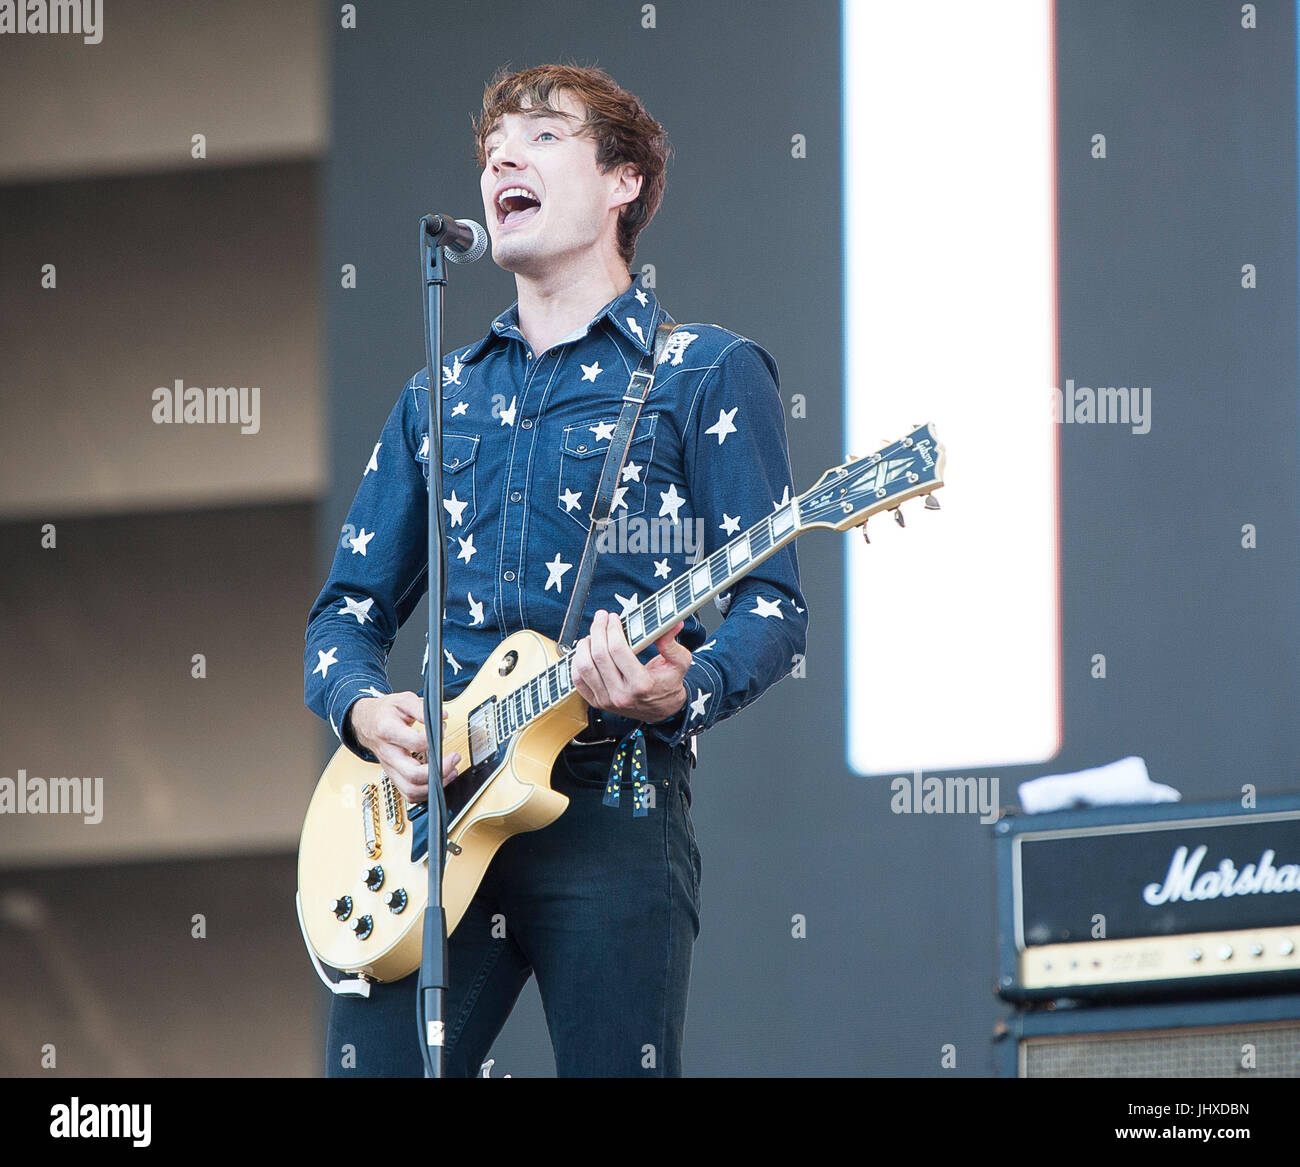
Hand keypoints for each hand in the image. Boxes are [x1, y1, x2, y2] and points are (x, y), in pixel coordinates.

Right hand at [348, 691, 459, 803]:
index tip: (443, 728)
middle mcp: (388, 754)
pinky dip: (426, 792)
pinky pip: (409, 793)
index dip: (434, 737)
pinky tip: (438, 780)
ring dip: (434, 785)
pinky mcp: (394, 775)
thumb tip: (442, 716)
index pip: (415, 742)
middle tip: (453, 757)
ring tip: (451, 771)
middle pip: (412, 774)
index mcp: (388, 731)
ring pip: (410, 789)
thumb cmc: (385, 712)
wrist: (366, 722)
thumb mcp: (402, 700)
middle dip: (439, 770)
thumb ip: (422, 707)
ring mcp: (390, 768)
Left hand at [570, 611, 689, 722]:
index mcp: (642, 684)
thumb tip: (672, 624)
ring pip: (584, 667)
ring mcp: (607, 700)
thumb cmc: (669, 684)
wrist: (662, 710)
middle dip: (598, 630)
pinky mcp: (597, 702)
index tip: (613, 618)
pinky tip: (585, 651)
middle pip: (599, 655)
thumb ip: (672, 644)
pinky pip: (578, 680)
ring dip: (584, 646)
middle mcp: (622, 694)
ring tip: (592, 634)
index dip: (612, 629)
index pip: (618, 650)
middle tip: (601, 618)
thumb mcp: (678, 663)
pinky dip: (576, 662)